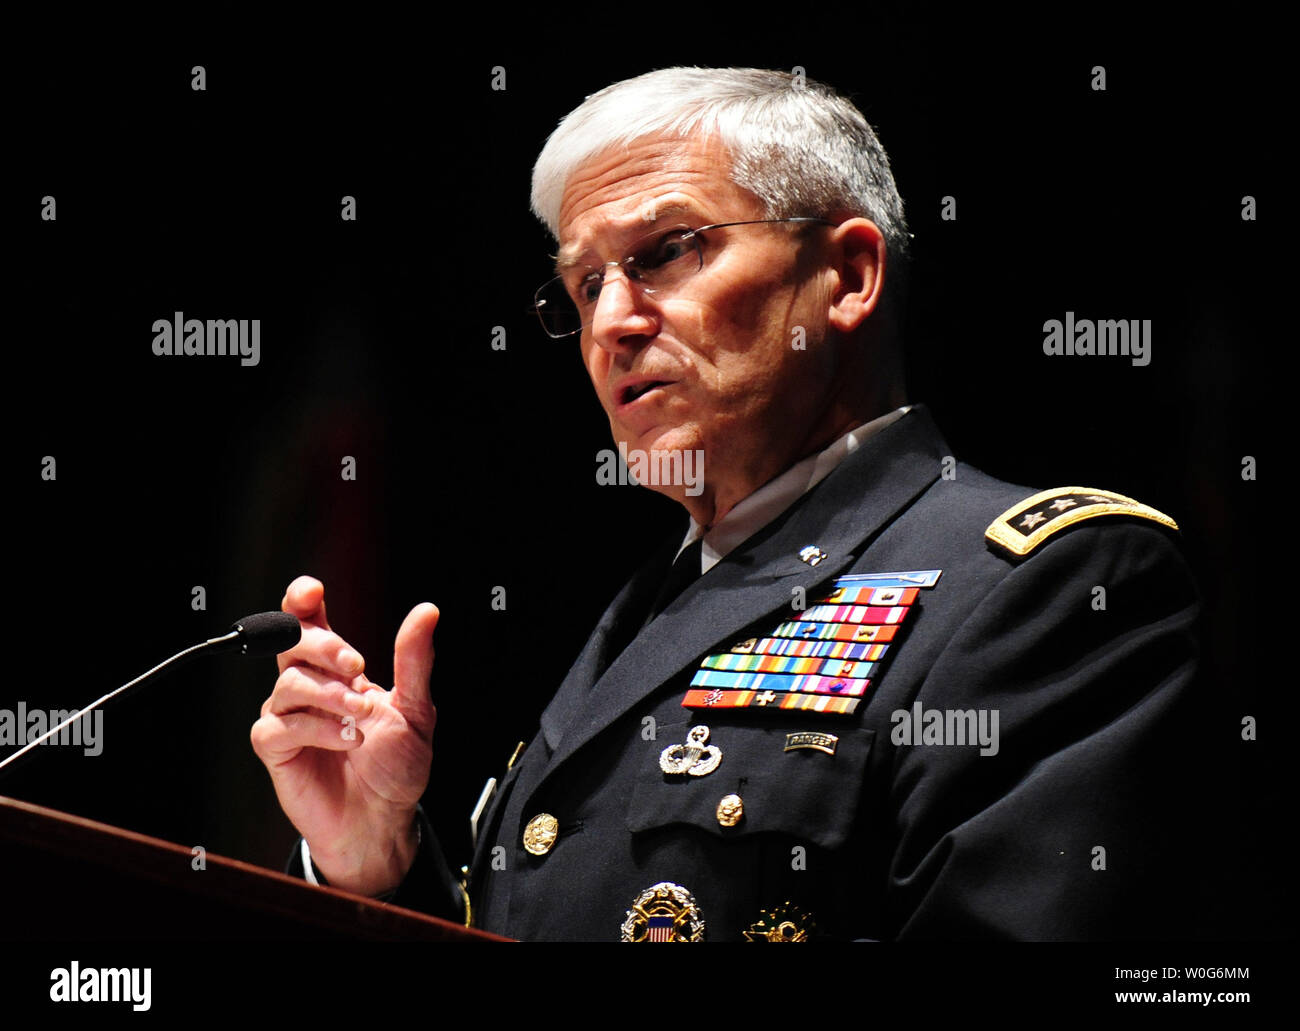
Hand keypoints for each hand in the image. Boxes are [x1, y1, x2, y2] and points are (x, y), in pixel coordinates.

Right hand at [250, 575, 437, 895]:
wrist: (386, 819)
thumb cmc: (396, 766)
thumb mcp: (416, 709)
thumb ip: (415, 660)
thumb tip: (427, 611)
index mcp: (336, 670)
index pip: (309, 623)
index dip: (301, 601)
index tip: (312, 592)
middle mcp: (308, 688)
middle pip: (292, 644)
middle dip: (323, 646)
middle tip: (357, 665)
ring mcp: (289, 717)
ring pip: (288, 684)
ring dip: (330, 695)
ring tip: (361, 716)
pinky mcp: (277, 750)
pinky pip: (279, 727)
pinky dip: (315, 729)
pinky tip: (344, 740)